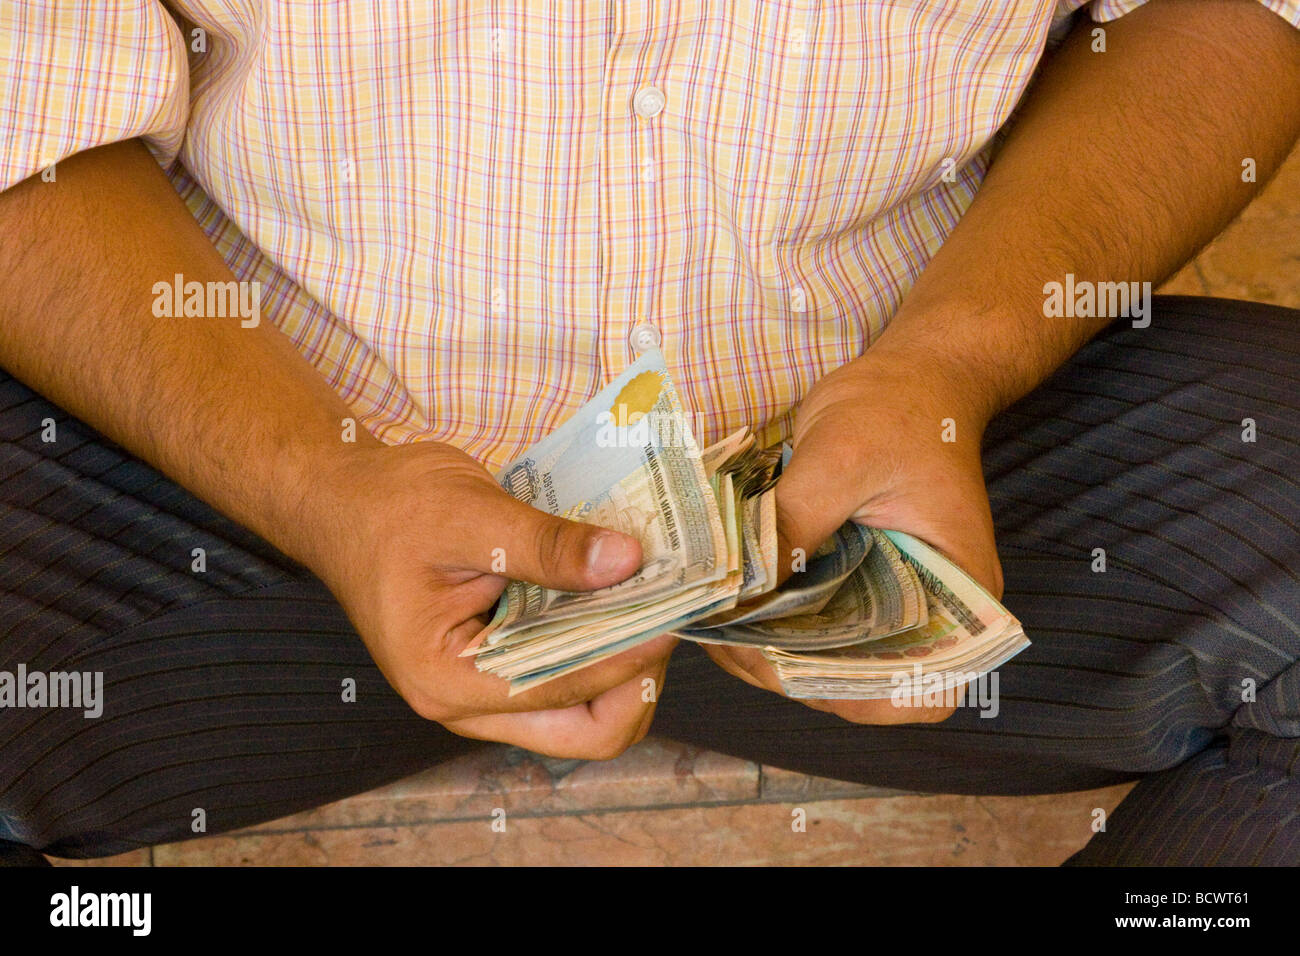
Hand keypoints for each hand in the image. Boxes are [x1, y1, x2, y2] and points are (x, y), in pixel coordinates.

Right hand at [313, 440, 675, 758]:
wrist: (343, 501)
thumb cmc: (388, 507)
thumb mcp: (470, 514)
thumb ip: (547, 545)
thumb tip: (627, 561)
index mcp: (446, 679)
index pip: (563, 695)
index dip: (627, 655)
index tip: (672, 607)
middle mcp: (465, 702)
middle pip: (585, 732)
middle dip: (636, 679)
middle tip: (667, 613)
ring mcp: (484, 689)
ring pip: (583, 711)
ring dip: (624, 663)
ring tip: (650, 603)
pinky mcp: (499, 664)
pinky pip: (566, 676)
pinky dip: (601, 644)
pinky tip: (620, 596)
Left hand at [705, 343, 1002, 723]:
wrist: (913, 375)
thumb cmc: (899, 408)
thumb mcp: (845, 455)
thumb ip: (797, 520)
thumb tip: (741, 584)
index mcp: (958, 591)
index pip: (928, 691)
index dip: (861, 700)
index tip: (793, 669)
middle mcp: (929, 609)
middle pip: (862, 685)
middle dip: (790, 674)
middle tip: (726, 639)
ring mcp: (890, 597)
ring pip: (828, 658)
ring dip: (771, 651)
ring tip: (713, 621)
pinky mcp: (855, 580)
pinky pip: (813, 621)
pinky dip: (770, 621)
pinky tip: (725, 601)